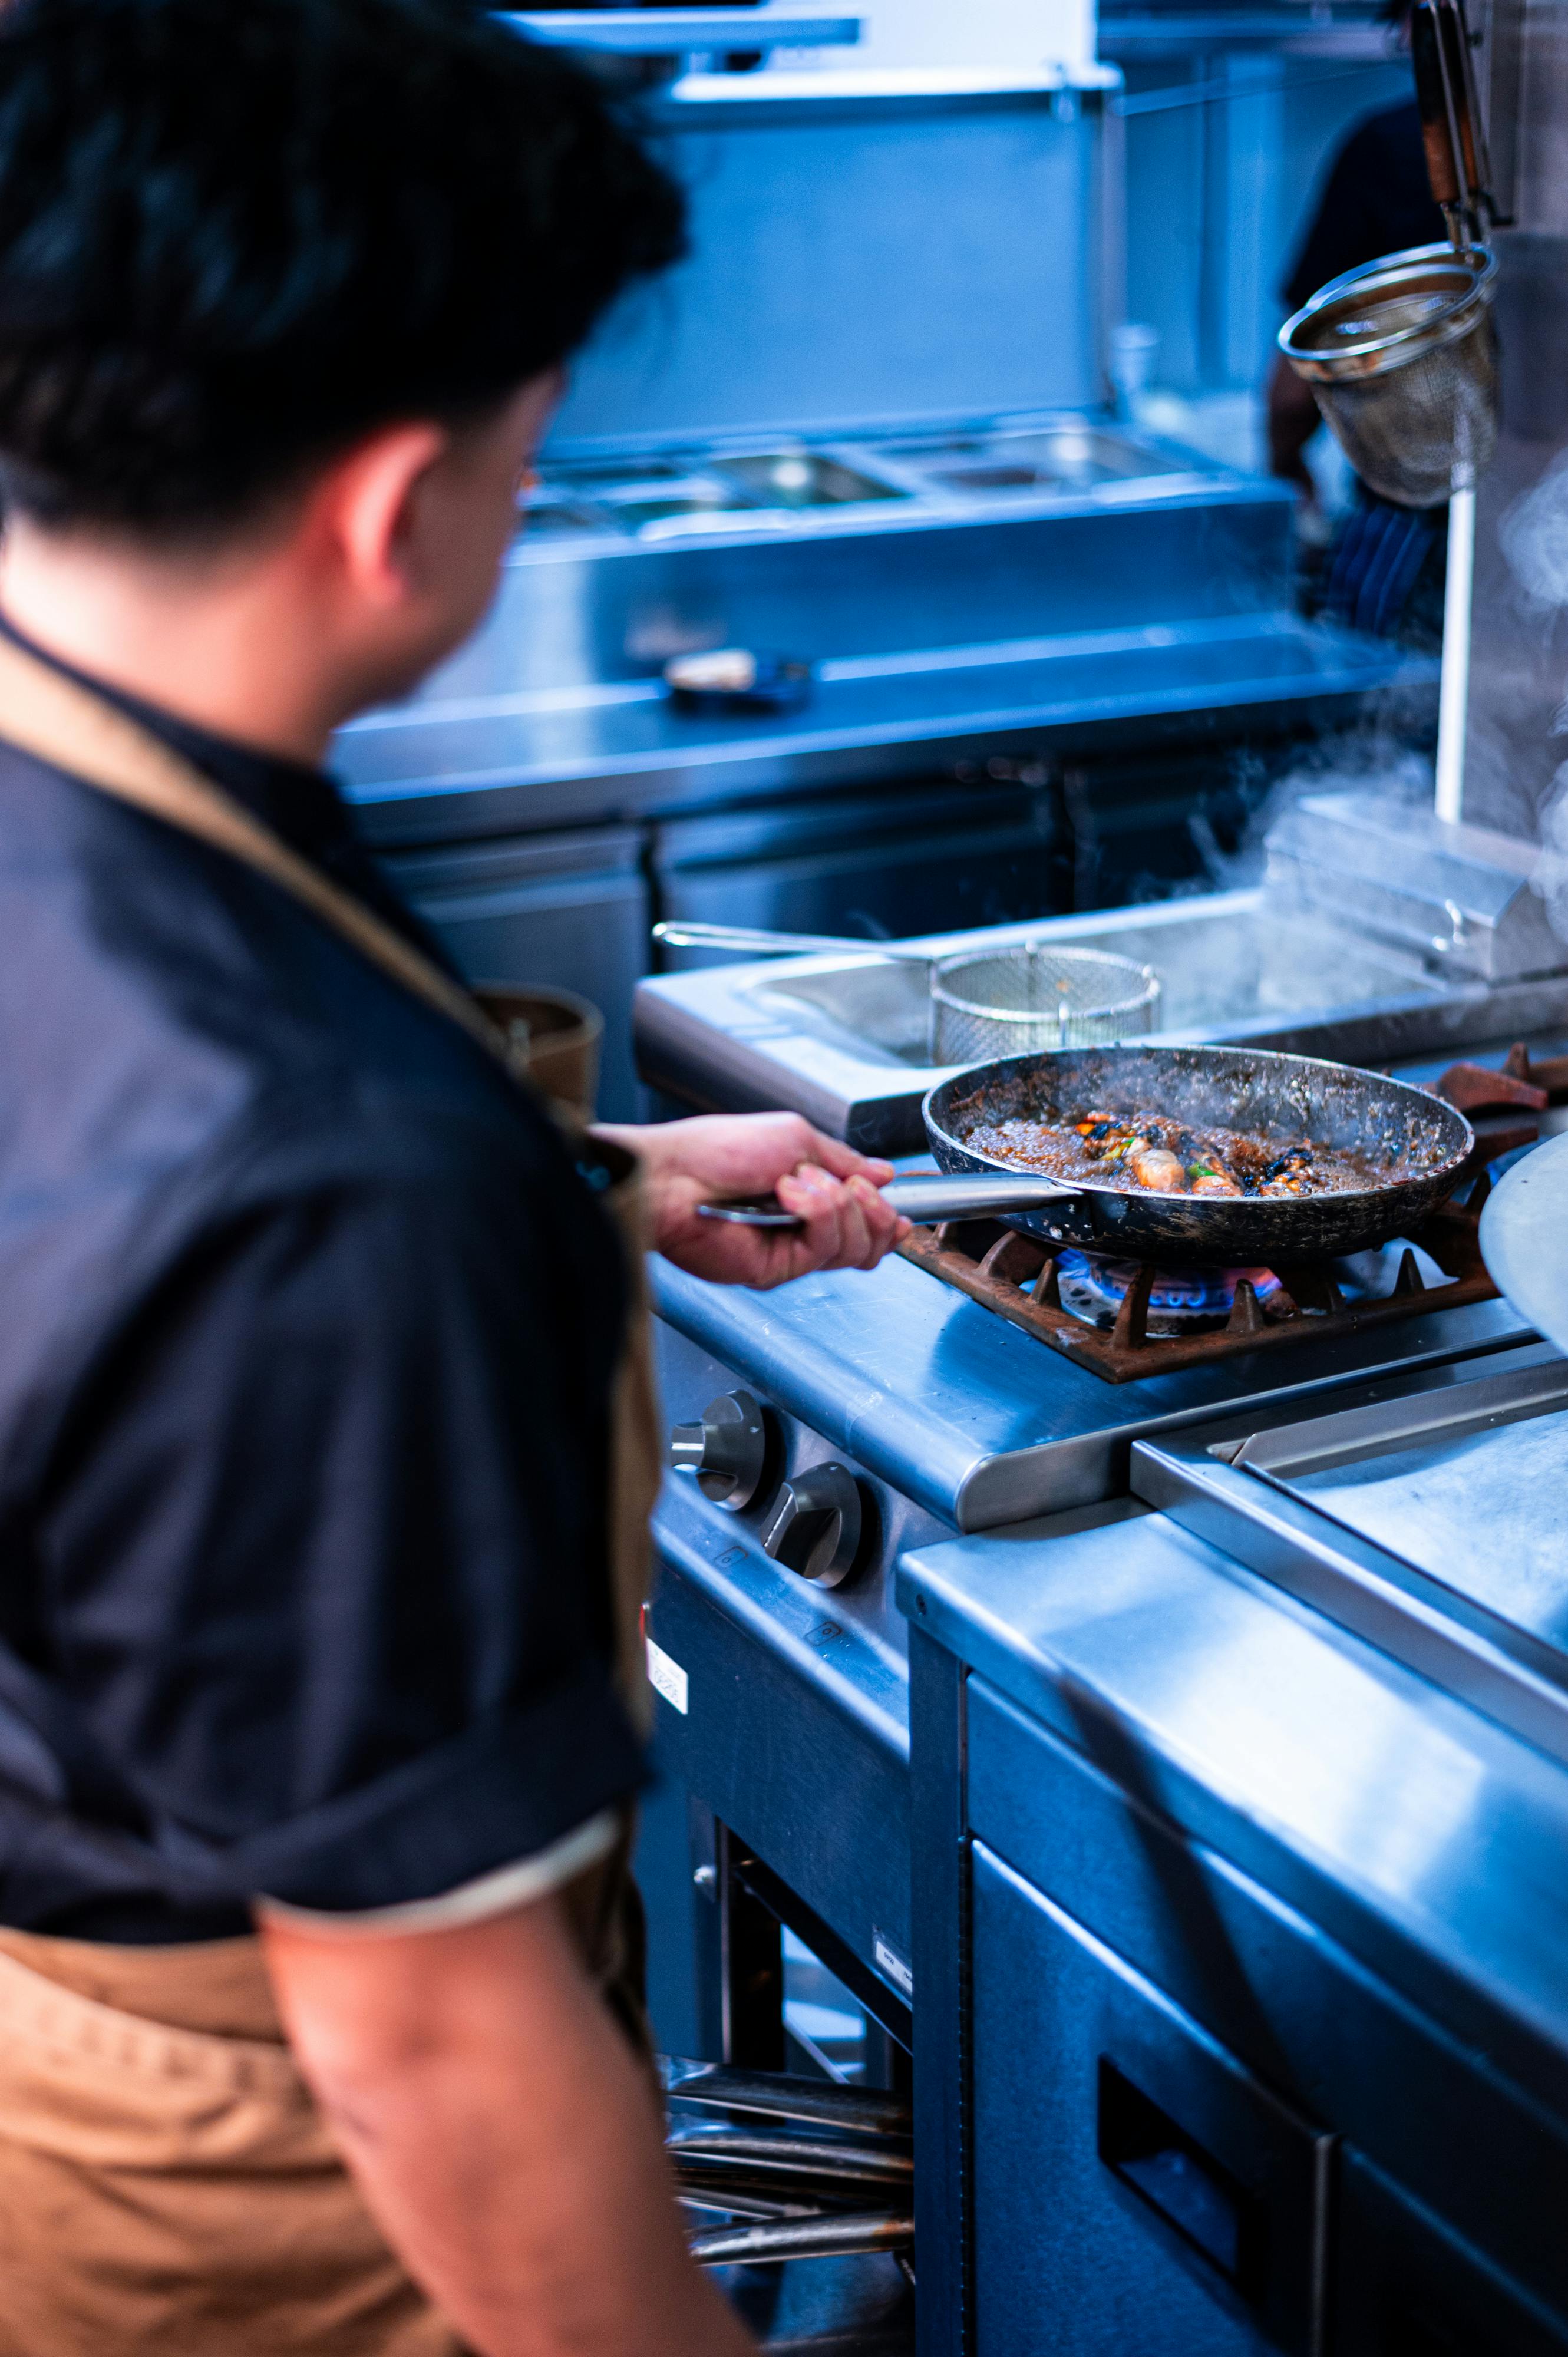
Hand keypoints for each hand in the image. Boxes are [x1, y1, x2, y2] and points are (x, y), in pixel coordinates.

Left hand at [594, 1113, 911, 1288]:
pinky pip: (825, 1249)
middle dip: (874, 1210)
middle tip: (850, 1185)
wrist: (675, 1175)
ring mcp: (791, 1251)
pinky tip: (789, 1195)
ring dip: (840, 1206)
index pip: (864, 1223)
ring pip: (855, 1249)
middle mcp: (803, 1229)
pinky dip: (818, 1213)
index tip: (899, 1206)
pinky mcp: (777, 1270)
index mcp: (809, 1197)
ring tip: (802, 1182)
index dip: (888, 1218)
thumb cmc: (720, 1150)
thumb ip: (844, 1161)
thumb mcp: (796, 1138)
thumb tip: (883, 1174)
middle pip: (870, 1244)